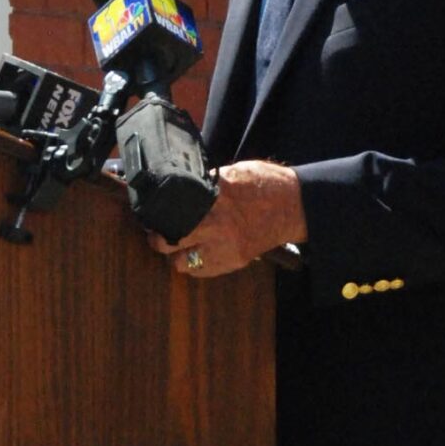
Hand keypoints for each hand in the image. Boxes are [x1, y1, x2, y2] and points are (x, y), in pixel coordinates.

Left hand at [150, 160, 306, 276]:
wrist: (294, 206)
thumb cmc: (264, 185)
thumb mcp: (232, 174)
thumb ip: (206, 185)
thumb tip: (180, 190)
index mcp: (214, 197)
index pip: (173, 210)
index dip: (156, 214)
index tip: (149, 213)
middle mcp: (217, 224)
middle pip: (169, 241)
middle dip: (158, 238)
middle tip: (155, 233)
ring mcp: (225, 246)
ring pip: (181, 263)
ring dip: (175, 255)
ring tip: (177, 245)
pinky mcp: (234, 261)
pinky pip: (202, 271)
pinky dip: (194, 265)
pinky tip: (196, 254)